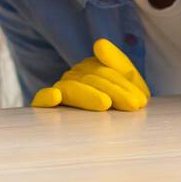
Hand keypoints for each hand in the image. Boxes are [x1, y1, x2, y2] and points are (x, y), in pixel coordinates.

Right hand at [31, 38, 150, 111]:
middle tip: (133, 105)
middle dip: (114, 91)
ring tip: (106, 103)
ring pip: (71, 89)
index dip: (123, 86)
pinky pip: (41, 99)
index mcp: (89, 69)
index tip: (139, 102)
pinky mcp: (44, 106)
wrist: (112, 137)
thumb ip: (116, 62)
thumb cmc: (121, 106)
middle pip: (91, 80)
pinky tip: (55, 96)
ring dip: (88, 95)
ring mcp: (58, 90)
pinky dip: (46, 97)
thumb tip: (98, 44)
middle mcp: (72, 77)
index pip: (104, 72)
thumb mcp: (127, 84)